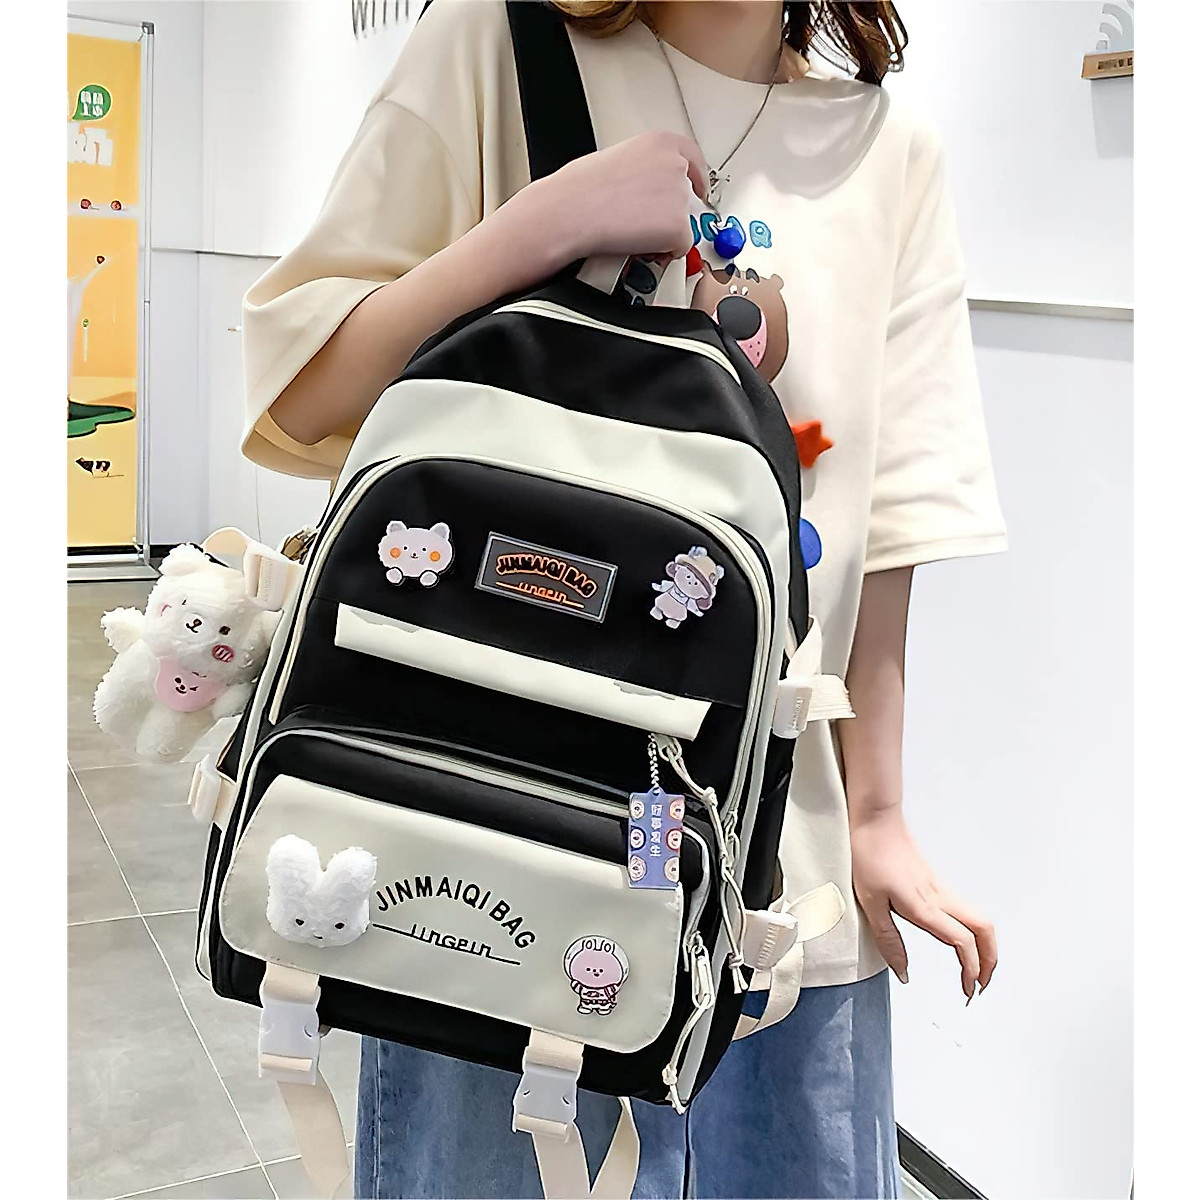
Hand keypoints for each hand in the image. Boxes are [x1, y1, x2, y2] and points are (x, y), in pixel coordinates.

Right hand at [514, 130, 706, 266]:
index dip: (697, 177)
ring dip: (663, 232)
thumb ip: (642, 168)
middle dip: (672, 212)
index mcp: (660, 142)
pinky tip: (637, 243)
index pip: (693, 157)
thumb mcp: (616, 159)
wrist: (570, 212)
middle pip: (688, 195)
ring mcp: (679, 196)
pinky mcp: (678, 227)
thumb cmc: (579, 190)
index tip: (699, 189)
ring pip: (683, 224)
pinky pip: (680, 247)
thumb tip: (646, 186)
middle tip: (646, 223)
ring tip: (631, 230)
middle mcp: (675, 165)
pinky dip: (662, 252)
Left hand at [850, 808, 996, 1000]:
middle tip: (982, 984)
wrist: (875, 820)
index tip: (968, 990)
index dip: (972, 970)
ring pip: (979, 918)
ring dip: (986, 945)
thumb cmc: (869, 855)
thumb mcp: (871, 904)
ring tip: (976, 968)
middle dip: (991, 960)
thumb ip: (889, 940)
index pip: (963, 943)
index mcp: (924, 906)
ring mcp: (940, 887)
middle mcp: (939, 897)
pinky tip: (960, 938)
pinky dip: (974, 930)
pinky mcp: (935, 881)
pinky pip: (966, 909)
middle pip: (985, 930)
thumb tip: (903, 973)